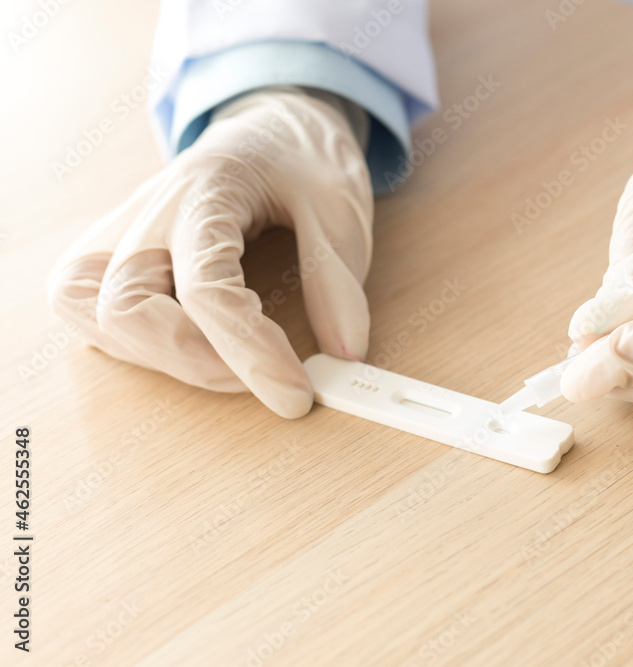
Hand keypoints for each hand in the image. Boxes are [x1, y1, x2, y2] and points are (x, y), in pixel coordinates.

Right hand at [48, 87, 373, 417]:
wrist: (268, 124)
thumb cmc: (300, 161)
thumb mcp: (340, 206)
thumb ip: (337, 280)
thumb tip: (344, 354)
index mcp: (205, 189)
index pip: (206, 289)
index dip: (250, 352)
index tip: (297, 393)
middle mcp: (146, 211)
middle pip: (125, 308)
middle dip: (194, 361)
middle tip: (265, 376)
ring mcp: (117, 231)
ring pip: (90, 313)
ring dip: (158, 357)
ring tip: (228, 363)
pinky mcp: (106, 253)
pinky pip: (84, 309)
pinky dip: (131, 342)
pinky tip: (186, 347)